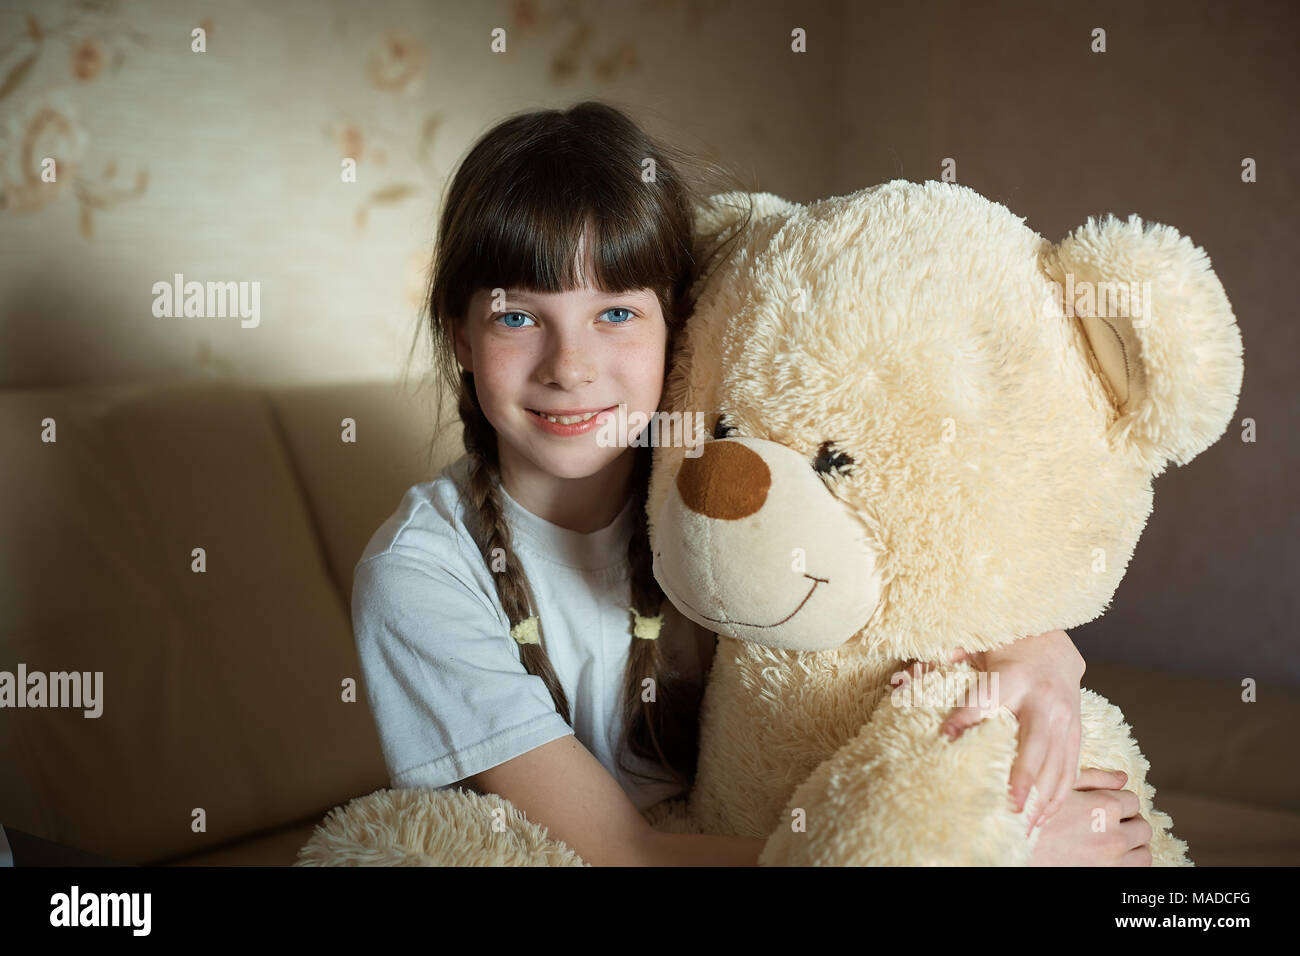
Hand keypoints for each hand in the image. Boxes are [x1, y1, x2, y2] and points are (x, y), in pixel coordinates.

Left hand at [897, 628, 1085, 832]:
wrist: (1051, 648)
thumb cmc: (1008, 652)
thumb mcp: (980, 648)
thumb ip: (952, 659)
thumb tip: (911, 675)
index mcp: (1015, 677)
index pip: (986, 699)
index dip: (965, 717)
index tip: (946, 736)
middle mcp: (1043, 700)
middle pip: (1035, 744)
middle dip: (1024, 778)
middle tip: (1011, 807)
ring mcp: (1065, 718)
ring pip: (1058, 763)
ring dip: (1043, 797)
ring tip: (1026, 826)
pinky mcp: (1075, 732)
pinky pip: (1070, 768)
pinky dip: (1058, 795)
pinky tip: (1043, 816)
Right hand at [1028, 768, 1152, 865]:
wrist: (1017, 852)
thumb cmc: (1034, 818)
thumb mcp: (1059, 789)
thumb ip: (1093, 778)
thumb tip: (1122, 777)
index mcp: (1104, 806)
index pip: (1133, 800)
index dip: (1119, 802)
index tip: (1106, 807)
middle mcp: (1114, 834)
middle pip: (1142, 826)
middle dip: (1129, 823)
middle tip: (1110, 825)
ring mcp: (1114, 860)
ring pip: (1144, 852)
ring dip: (1133, 846)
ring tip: (1113, 843)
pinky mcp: (1110, 876)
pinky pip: (1136, 870)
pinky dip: (1129, 863)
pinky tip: (1111, 857)